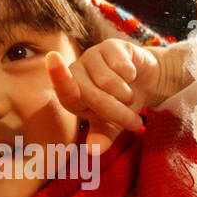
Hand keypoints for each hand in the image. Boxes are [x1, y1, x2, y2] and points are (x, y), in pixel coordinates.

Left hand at [46, 39, 164, 157]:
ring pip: (109, 82)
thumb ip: (101, 137)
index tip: (52, 59)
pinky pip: (122, 66)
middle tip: (135, 124)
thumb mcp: (112, 127)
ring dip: (126, 96)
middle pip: (93, 95)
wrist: (145, 82)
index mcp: (72, 94)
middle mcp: (77, 72)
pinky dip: (131, 77)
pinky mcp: (110, 46)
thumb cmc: (121, 105)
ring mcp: (92, 56)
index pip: (64, 90)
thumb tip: (93, 150)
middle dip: (117, 114)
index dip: (59, 77)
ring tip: (129, 97)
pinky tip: (131, 75)